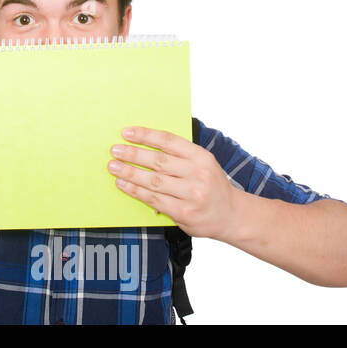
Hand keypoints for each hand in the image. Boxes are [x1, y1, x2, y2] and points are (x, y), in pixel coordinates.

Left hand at [107, 125, 242, 240]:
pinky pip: (153, 199)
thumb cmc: (211, 186)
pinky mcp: (183, 212)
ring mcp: (191, 194)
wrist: (232, 215)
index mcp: (201, 157)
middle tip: (115, 150)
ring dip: (130, 172)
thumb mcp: (203, 164)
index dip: (146, 135)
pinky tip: (123, 184)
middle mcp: (198, 174)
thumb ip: (180, 155)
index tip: (127, 132)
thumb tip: (144, 145)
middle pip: (158, 161)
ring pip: (153, 181)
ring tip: (114, 166)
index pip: (169, 141)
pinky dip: (135, 191)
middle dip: (133, 154)